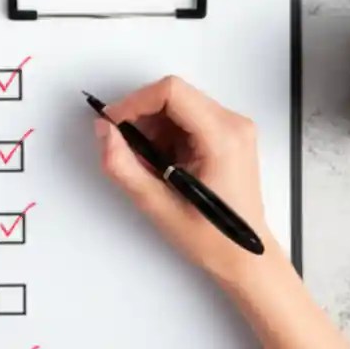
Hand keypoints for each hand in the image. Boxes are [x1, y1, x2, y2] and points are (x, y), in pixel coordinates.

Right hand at [95, 76, 271, 283]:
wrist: (245, 257)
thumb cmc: (215, 239)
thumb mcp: (159, 206)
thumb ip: (124, 166)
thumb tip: (104, 132)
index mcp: (223, 138)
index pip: (172, 91)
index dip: (135, 102)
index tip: (114, 122)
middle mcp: (233, 124)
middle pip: (173, 96)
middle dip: (142, 118)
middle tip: (128, 150)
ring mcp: (233, 128)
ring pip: (177, 105)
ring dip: (153, 129)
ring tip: (151, 167)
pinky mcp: (227, 134)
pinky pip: (186, 118)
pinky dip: (166, 135)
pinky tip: (165, 165)